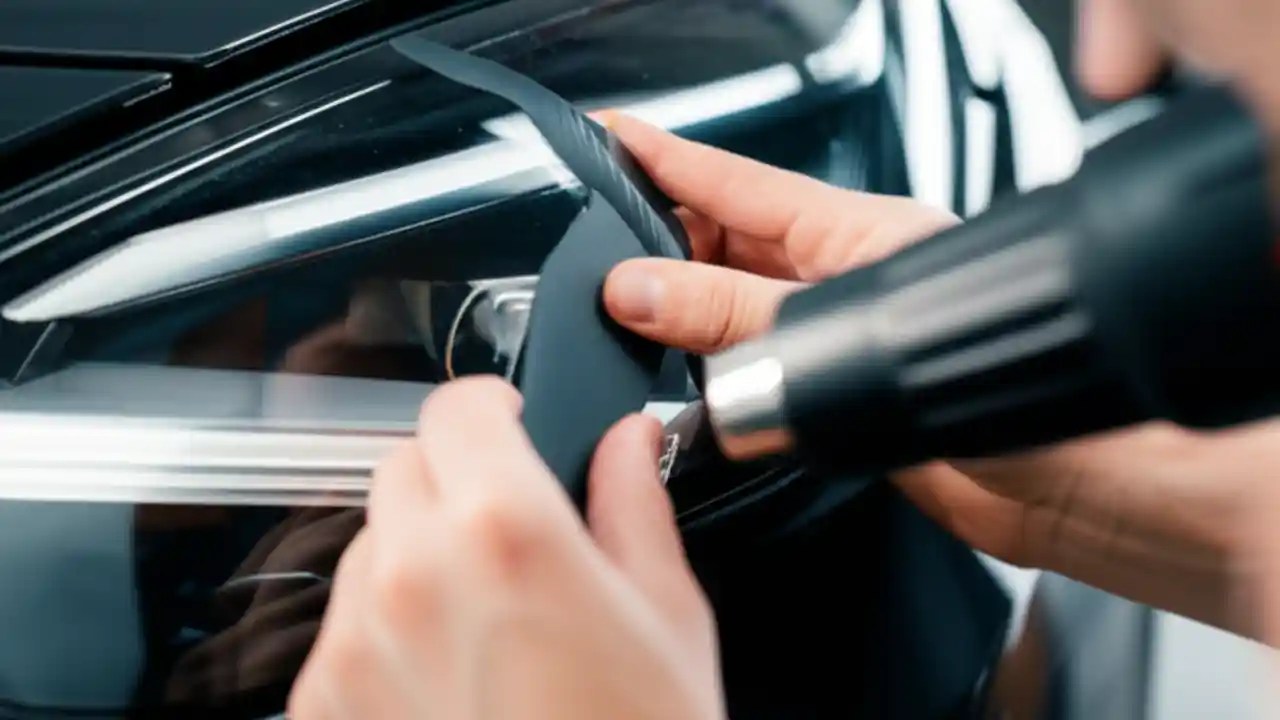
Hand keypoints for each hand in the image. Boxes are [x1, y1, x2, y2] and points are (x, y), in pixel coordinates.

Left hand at [288, 377, 722, 719]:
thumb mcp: (669, 616)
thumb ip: (634, 503)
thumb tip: (627, 443)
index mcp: (507, 532)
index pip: (457, 407)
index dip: (491, 405)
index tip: (509, 421)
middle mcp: (413, 576)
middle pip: (406, 467)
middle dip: (457, 476)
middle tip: (512, 526)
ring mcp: (357, 644)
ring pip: (371, 544)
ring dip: (420, 552)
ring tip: (488, 619)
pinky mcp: (325, 704)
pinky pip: (346, 624)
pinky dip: (389, 626)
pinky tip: (454, 676)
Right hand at [599, 113, 1279, 639]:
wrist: (1069, 484)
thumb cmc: (1004, 376)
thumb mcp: (836, 325)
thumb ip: (732, 313)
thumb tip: (640, 290)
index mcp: (848, 232)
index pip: (731, 180)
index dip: (662, 155)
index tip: (606, 133)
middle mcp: (834, 280)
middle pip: (720, 244)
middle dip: (656, 248)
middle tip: (596, 266)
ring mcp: (830, 340)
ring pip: (727, 315)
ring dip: (679, 323)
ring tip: (625, 328)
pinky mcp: (831, 403)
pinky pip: (747, 381)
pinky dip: (705, 389)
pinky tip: (676, 397)